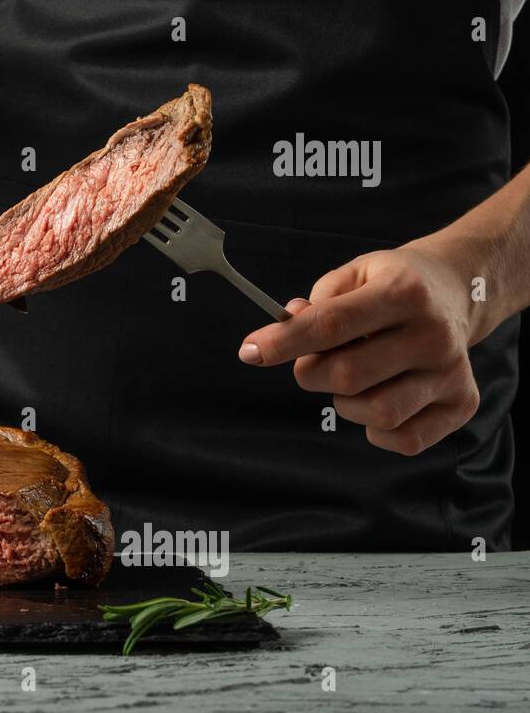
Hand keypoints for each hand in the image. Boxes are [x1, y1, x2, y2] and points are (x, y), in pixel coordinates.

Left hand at [237, 244, 479, 455]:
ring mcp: (452, 372)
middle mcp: (433, 334)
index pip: (331, 324)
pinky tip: (377, 398)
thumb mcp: (356, 273)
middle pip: (347, 376)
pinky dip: (377, 430)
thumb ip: (318, 300)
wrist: (456, 291)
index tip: (250, 352)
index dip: (282, 342)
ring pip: (377, 413)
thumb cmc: (392, 285)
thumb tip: (286, 325)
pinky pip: (405, 439)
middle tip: (314, 361)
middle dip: (312, 373)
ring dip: (346, 403)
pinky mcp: (462, 402)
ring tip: (354, 378)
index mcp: (404, 292)